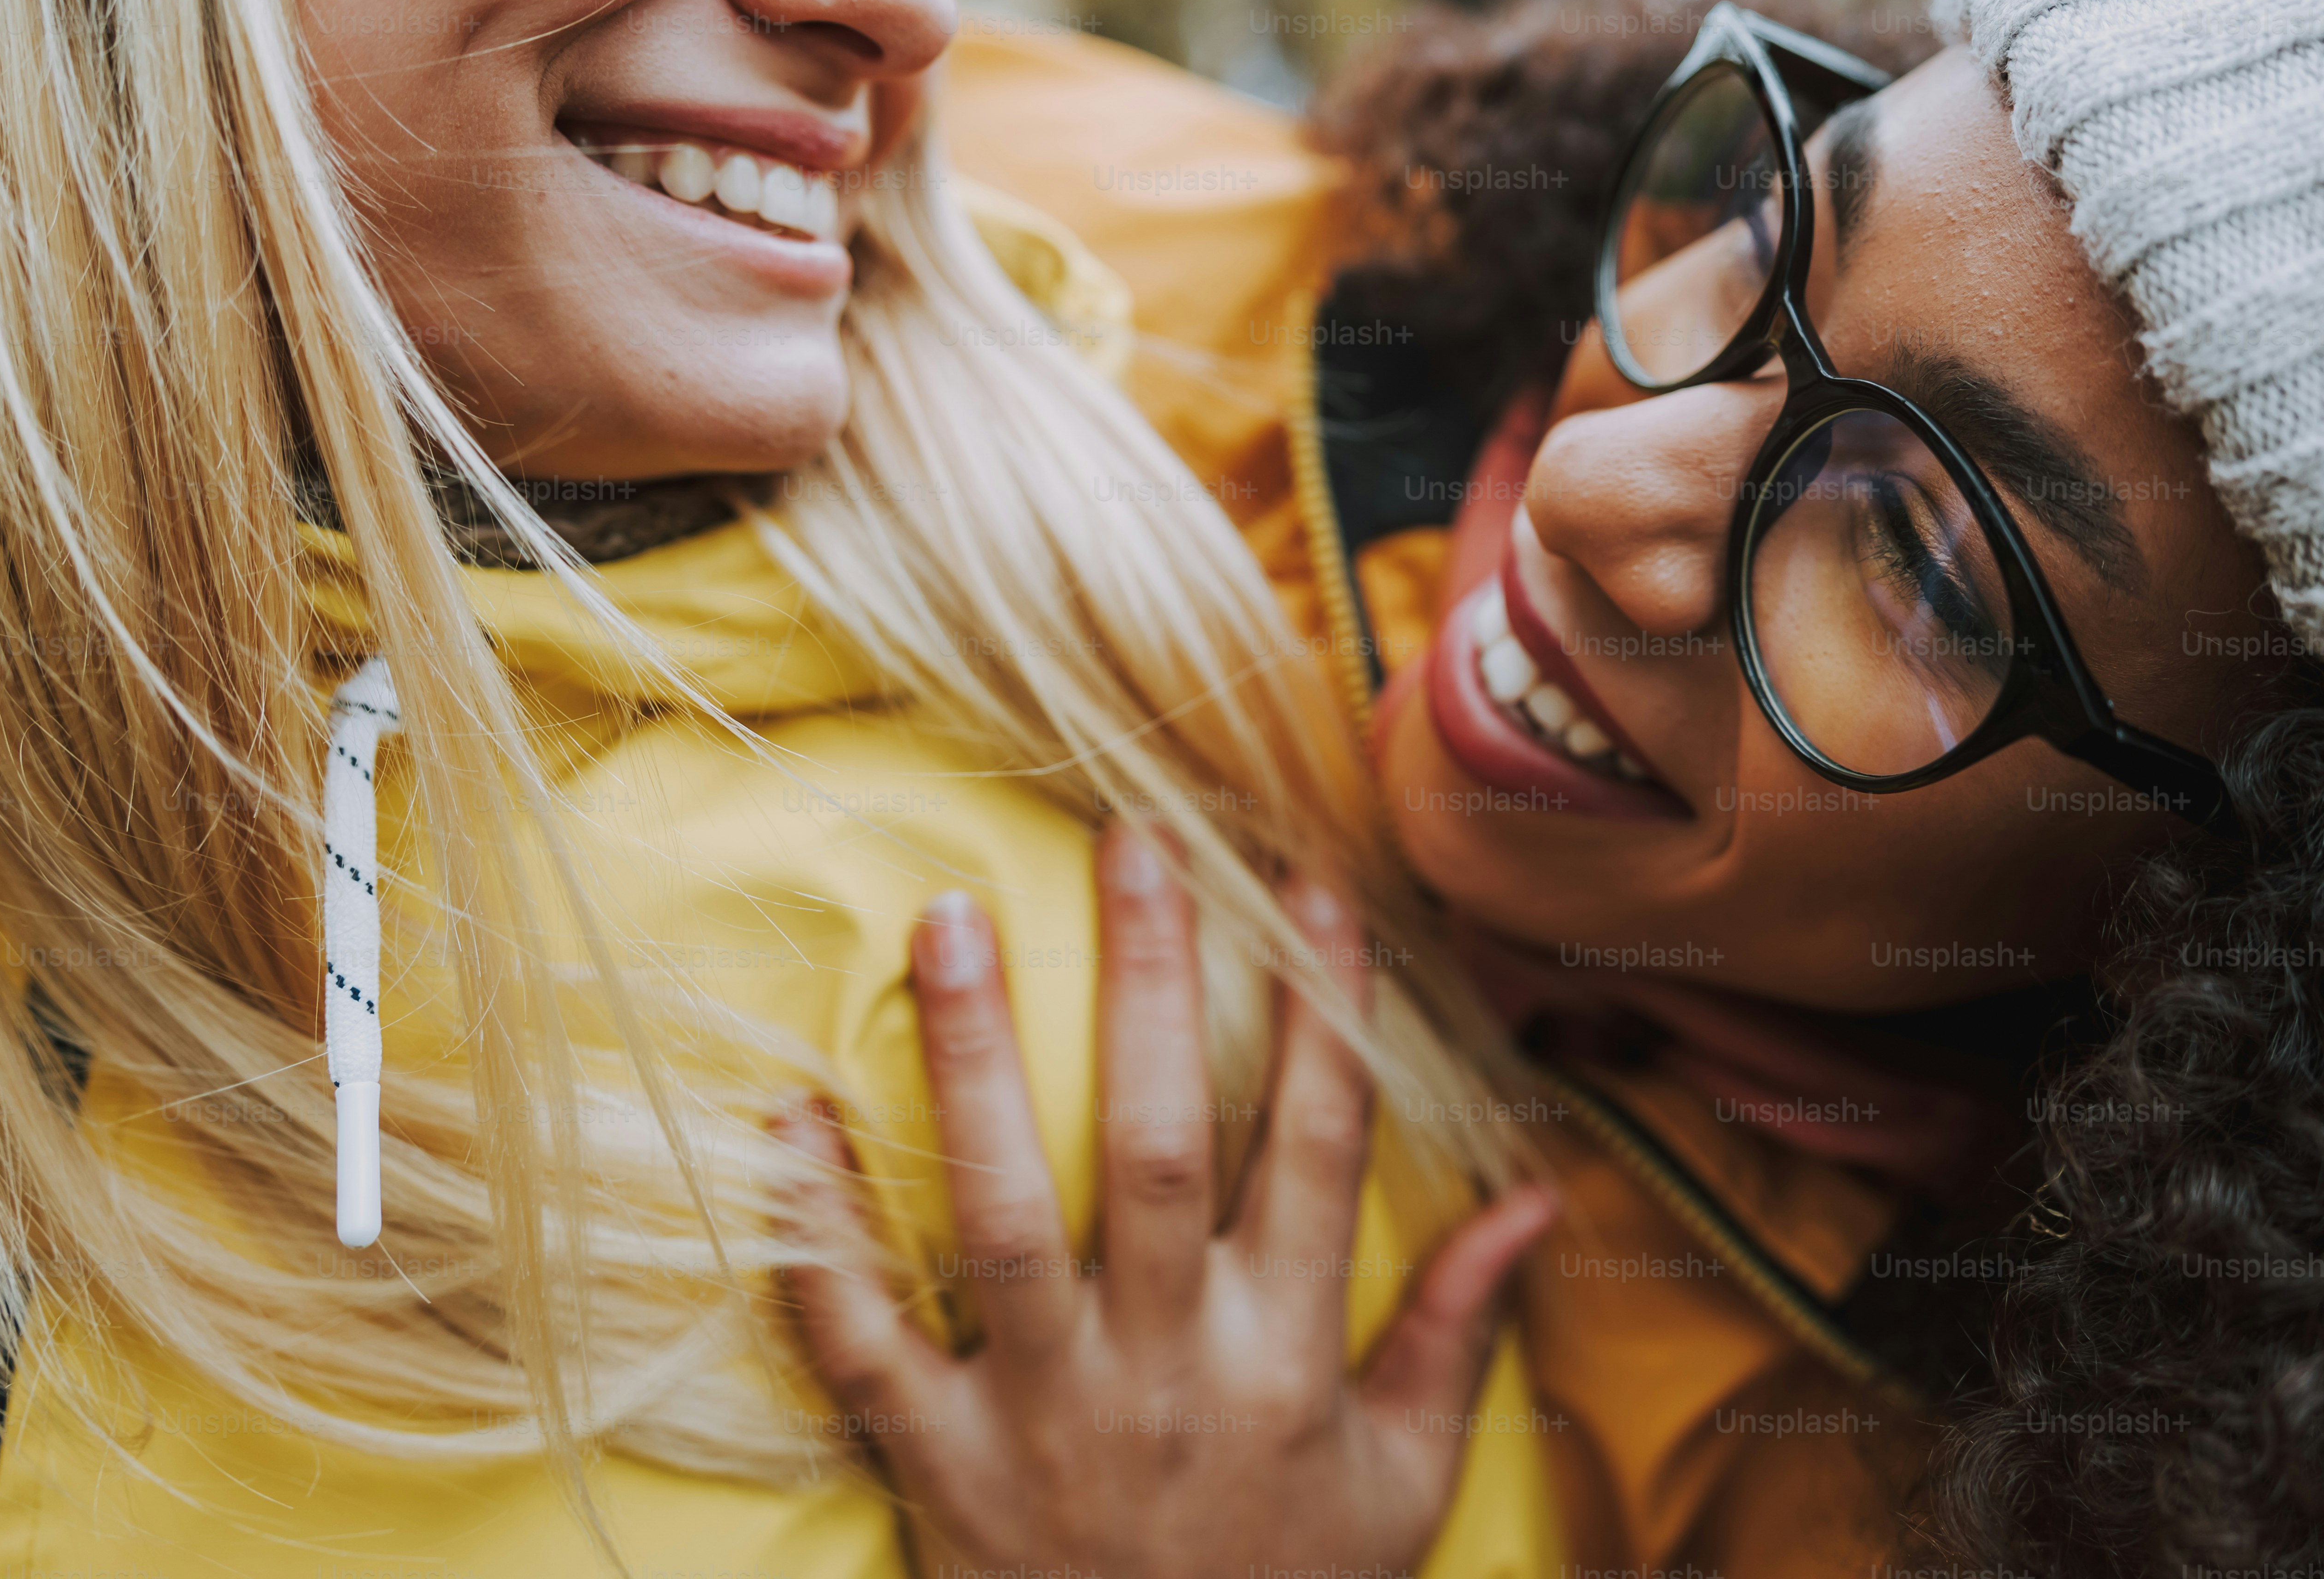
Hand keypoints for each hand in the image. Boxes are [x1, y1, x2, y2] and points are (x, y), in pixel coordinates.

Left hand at [780, 823, 1556, 1578]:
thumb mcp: (1402, 1483)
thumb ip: (1456, 1333)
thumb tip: (1535, 1195)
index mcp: (1287, 1359)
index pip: (1314, 1150)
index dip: (1320, 1015)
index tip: (1311, 889)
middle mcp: (1167, 1366)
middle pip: (1155, 1148)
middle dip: (1146, 987)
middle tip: (1133, 842)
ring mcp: (1043, 1410)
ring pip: (1004, 1213)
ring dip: (975, 1065)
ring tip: (948, 920)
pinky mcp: (938, 1459)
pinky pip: (862, 1337)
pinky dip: (820, 1232)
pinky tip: (788, 1116)